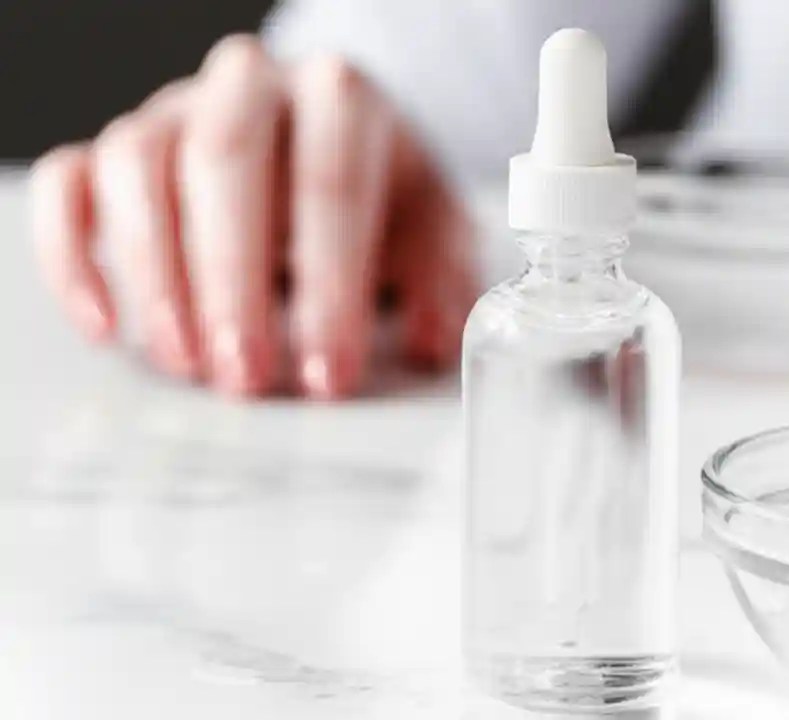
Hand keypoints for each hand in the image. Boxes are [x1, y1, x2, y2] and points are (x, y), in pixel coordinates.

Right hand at [31, 35, 475, 398]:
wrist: (325, 135)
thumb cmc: (379, 187)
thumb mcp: (433, 224)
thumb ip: (444, 279)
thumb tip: (429, 341)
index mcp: (340, 96)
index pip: (332, 178)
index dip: (331, 284)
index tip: (332, 373)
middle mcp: (249, 87)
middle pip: (226, 160)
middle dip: (235, 280)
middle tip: (250, 377)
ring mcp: (172, 111)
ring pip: (138, 169)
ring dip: (158, 277)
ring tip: (191, 366)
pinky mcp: (113, 148)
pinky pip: (70, 187)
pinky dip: (73, 256)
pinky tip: (107, 328)